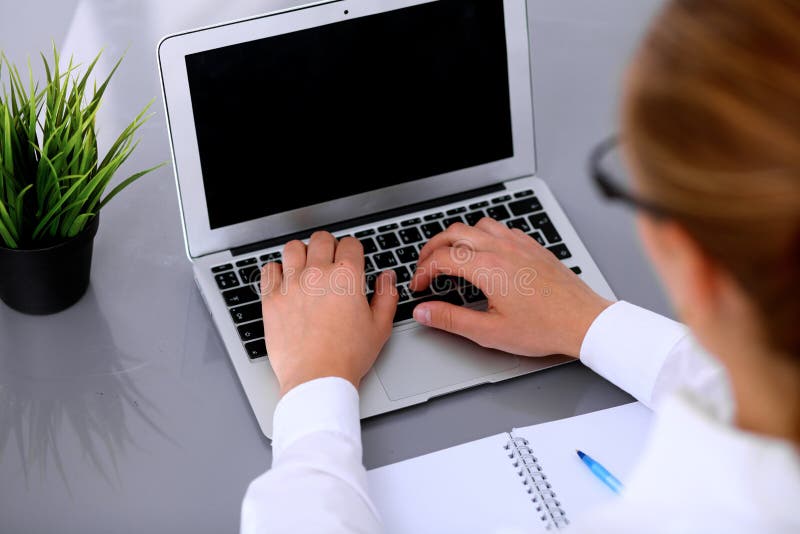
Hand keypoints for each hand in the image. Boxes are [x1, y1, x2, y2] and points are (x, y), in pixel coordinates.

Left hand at [261, 232, 398, 396]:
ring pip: (293, 248)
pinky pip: (268, 269)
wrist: (317, 378)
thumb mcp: (380, 327)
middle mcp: (317, 274)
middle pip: (321, 239)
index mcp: (347, 277)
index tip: (350, 258)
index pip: (350, 244)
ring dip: (301, 252)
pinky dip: (276, 270)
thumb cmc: (348, 357)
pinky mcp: (272, 299)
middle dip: (327, 245)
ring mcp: (292, 285)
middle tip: (328, 259)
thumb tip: (387, 277)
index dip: (352, 250)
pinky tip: (284, 279)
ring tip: (305, 265)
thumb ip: (386, 296)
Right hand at [409, 218, 612, 357]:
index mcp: (488, 268)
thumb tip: (424, 312)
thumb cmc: (544, 328)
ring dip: (458, 237)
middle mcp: (502, 249)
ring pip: (477, 225)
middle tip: (425, 266)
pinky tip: (485, 254)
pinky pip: (501, 229)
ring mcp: (519, 244)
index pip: (441, 258)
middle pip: (454, 233)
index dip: (422, 272)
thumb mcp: (490, 332)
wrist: (583, 321)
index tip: (419, 286)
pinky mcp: (533, 246)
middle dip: (432, 248)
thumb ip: (451, 320)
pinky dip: (484, 236)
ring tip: (451, 256)